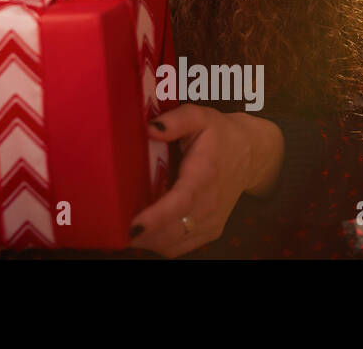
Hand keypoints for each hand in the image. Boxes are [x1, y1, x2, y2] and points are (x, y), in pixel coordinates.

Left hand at [128, 106, 283, 257]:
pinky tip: (142, 231)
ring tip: (120, 229)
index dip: (156, 217)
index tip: (133, 226)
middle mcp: (209, 204)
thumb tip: (150, 128)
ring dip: (147, 241)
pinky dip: (158, 243)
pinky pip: (179, 247)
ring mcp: (210, 222)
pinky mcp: (209, 232)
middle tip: (111, 227)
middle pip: (172, 230)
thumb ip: (176, 120)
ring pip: (173, 243)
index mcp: (204, 174)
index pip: (181, 201)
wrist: (251, 155)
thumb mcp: (200, 117)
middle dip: (142, 234)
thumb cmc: (220, 134)